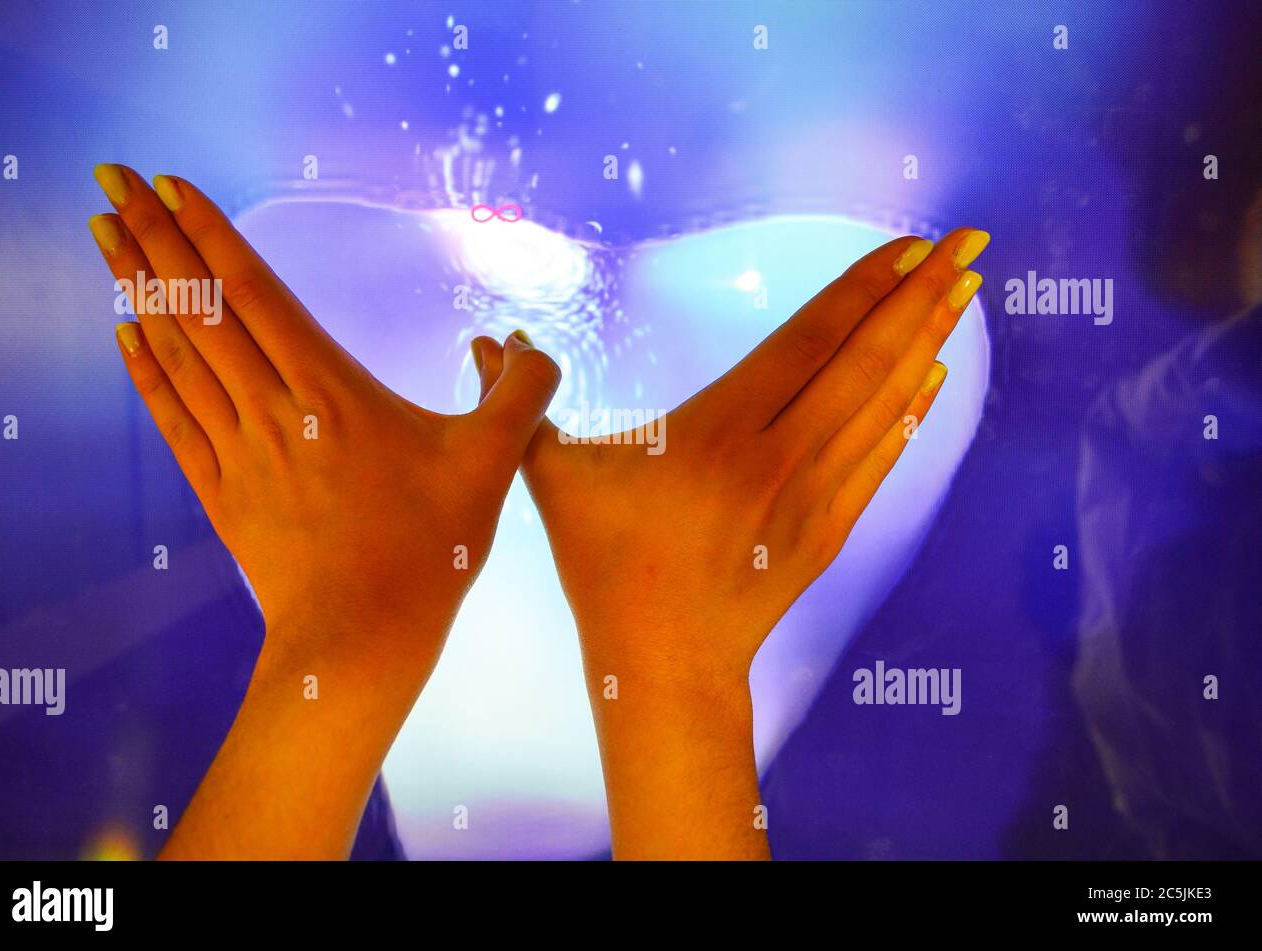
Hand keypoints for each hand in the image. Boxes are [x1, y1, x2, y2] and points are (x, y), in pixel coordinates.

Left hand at [89, 164, 559, 856]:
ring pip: (178, 353)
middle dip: (152, 236)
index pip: (256, 293)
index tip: (168, 181)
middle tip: (108, 178)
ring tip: (102, 233)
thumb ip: (521, 392)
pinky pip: (174, 418)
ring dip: (136, 288)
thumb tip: (524, 342)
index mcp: (331, 392)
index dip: (210, 232)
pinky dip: (146, 371)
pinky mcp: (223, 492)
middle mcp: (272, 410)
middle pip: (200, 308)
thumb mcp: (493, 462)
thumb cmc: (429, 550)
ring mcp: (240, 451)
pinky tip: (125, 335)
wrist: (360, 640)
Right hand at [476, 228, 986, 857]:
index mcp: (719, 430)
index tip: (906, 244)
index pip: (806, 339)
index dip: (860, 287)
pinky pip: (879, 459)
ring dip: (927, 344)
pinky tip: (931, 381)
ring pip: (880, 405)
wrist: (663, 664)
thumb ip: (527, 402)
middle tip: (971, 244)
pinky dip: (909, 414)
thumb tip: (487, 342)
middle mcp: (779, 455)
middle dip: (922, 296)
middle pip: (863, 361)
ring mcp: (812, 496)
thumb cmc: (604, 566)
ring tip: (966, 293)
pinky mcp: (827, 531)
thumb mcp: (554, 478)